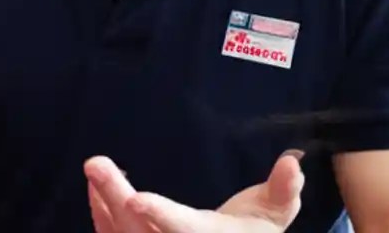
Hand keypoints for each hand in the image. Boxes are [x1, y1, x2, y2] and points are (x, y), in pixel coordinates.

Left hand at [85, 151, 304, 232]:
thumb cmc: (255, 231)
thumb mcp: (274, 212)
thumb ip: (283, 189)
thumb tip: (293, 161)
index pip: (183, 229)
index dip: (161, 215)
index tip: (137, 200)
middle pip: (138, 231)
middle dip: (115, 196)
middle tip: (95, 163)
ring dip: (104, 203)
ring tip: (96, 168)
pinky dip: (103, 213)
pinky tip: (97, 188)